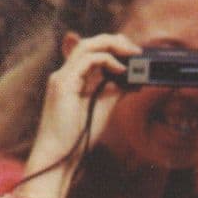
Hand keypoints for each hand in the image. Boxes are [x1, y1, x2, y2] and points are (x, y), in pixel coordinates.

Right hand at [16, 33, 139, 197]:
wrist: (60, 155)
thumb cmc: (79, 135)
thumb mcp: (104, 106)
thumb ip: (115, 90)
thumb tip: (134, 79)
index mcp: (73, 78)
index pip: (91, 51)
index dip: (113, 47)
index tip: (134, 55)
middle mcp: (65, 74)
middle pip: (88, 43)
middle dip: (115, 42)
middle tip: (137, 51)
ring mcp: (62, 77)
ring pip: (86, 46)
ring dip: (113, 46)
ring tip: (132, 55)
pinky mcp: (62, 84)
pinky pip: (86, 60)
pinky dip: (107, 61)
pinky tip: (121, 71)